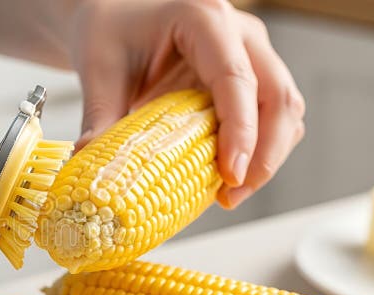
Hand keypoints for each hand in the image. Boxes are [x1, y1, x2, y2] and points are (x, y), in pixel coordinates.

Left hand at [69, 0, 304, 208]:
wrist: (115, 21)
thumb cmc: (110, 35)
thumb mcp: (99, 73)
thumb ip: (99, 117)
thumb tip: (88, 160)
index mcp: (203, 18)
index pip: (236, 77)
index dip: (240, 129)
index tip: (230, 173)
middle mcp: (239, 33)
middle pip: (277, 95)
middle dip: (264, 152)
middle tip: (232, 194)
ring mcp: (251, 54)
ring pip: (285, 109)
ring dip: (267, 156)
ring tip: (229, 196)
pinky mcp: (252, 78)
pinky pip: (272, 118)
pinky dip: (259, 151)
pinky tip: (227, 178)